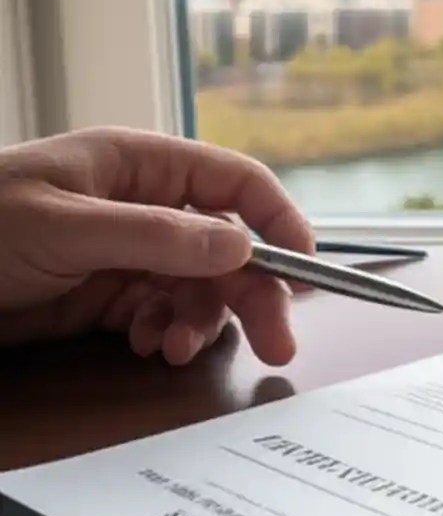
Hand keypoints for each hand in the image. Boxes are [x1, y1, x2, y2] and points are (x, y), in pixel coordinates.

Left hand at [0, 127, 313, 364]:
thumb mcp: (64, 226)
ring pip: (203, 288)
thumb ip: (156, 236)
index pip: (237, 183)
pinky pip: (166, 315)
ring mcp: (131, 253)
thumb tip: (241, 246)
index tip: (306, 269)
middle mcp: (147, 207)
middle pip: (231, 246)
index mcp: (141, 166)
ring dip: (200, 322)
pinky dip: (166, 334)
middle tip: (276, 342)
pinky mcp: (111, 296)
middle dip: (253, 293)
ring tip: (170, 349)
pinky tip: (143, 346)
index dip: (280, 221)